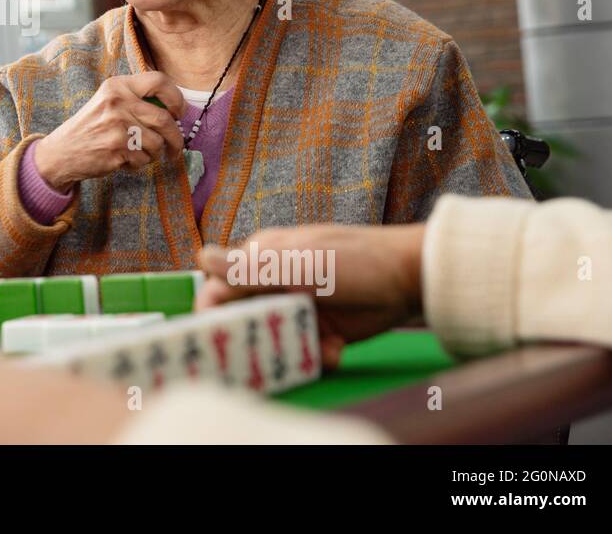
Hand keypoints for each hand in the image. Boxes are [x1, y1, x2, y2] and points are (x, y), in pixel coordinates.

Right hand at [32, 71, 185, 192]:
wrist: (62, 151)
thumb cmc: (91, 127)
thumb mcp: (108, 102)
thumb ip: (136, 99)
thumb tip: (175, 109)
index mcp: (117, 86)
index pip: (159, 81)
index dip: (176, 98)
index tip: (178, 113)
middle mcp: (118, 102)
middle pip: (164, 119)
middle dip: (176, 137)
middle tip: (175, 147)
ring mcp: (117, 126)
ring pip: (157, 142)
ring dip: (155, 153)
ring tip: (141, 153)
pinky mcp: (117, 149)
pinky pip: (144, 158)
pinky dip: (140, 163)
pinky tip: (126, 159)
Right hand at [196, 224, 426, 368]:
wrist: (411, 277)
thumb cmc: (352, 260)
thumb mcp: (298, 265)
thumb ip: (250, 268)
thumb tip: (200, 257)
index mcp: (261, 259)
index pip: (220, 288)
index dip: (214, 314)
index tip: (217, 336)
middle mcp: (275, 284)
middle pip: (247, 319)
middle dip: (257, 338)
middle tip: (269, 351)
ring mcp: (298, 307)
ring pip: (276, 340)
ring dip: (292, 350)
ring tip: (317, 348)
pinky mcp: (321, 329)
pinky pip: (304, 351)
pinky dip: (319, 355)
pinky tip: (337, 348)